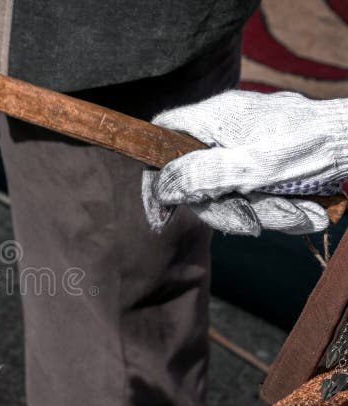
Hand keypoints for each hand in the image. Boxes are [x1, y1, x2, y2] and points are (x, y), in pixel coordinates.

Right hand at [142, 90, 347, 234]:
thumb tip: (162, 187)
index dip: (155, 174)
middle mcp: (226, 130)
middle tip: (252, 223)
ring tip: (299, 212)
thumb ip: (203, 175)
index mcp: (216, 117)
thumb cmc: (314, 148)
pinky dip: (280, 209)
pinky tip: (306, 208)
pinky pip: (257, 196)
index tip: (161, 212)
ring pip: (230, 194)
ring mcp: (247, 148)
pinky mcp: (268, 164)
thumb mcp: (255, 167)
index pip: (163, 136)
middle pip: (196, 179)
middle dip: (227, 209)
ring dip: (264, 214)